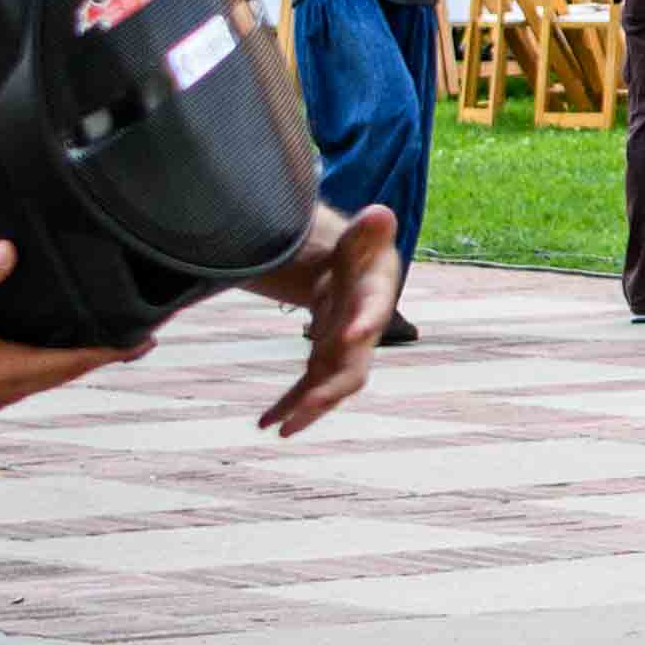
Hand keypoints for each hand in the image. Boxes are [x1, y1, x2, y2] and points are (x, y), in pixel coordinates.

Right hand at [0, 239, 134, 414]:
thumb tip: (6, 250)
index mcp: (9, 369)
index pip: (75, 361)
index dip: (111, 352)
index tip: (142, 343)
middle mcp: (8, 388)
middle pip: (69, 373)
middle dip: (102, 357)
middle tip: (135, 342)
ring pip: (49, 380)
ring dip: (76, 365)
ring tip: (101, 348)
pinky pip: (29, 383)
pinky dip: (49, 369)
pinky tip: (49, 357)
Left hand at [254, 204, 394, 436]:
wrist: (359, 274)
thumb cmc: (364, 252)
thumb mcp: (364, 236)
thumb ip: (371, 228)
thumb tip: (380, 214)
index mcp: (372, 302)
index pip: (372, 316)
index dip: (362, 325)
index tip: (346, 335)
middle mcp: (361, 337)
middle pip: (352, 370)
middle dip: (329, 390)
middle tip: (306, 408)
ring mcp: (342, 354)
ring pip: (328, 389)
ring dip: (306, 410)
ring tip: (280, 430)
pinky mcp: (323, 362)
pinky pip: (306, 389)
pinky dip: (287, 406)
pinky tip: (264, 423)